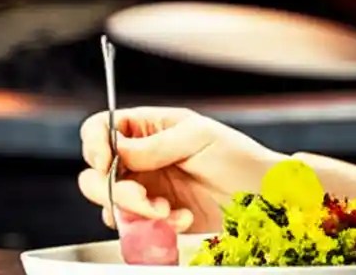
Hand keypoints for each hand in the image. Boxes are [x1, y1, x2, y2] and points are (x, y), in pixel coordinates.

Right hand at [78, 106, 284, 233]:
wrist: (261, 196)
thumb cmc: (237, 156)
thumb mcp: (197, 137)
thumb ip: (154, 144)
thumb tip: (118, 150)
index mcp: (149, 128)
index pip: (101, 129)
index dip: (94, 144)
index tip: (104, 161)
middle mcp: (141, 158)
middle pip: (95, 171)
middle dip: (113, 188)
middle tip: (142, 197)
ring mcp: (146, 188)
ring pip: (109, 203)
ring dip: (134, 211)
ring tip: (167, 211)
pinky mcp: (154, 217)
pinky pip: (133, 226)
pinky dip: (151, 227)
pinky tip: (180, 219)